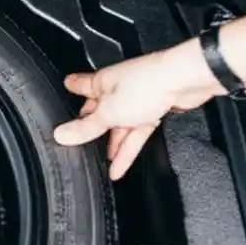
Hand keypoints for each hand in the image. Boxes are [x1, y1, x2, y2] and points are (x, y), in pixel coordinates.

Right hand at [53, 40, 223, 179]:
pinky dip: (129, 149)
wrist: (184, 80)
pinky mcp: (154, 109)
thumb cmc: (147, 83)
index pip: (80, 86)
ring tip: (105, 164)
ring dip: (114, 145)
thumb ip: (86, 127)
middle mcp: (118, 89)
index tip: (65, 89)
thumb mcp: (108, 113)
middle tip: (82, 142)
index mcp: (101, 83)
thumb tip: (61, 134)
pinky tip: (122, 163)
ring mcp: (137, 100)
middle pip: (100, 111)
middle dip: (93, 127)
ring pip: (120, 126)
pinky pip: (137, 132)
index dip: (72, 89)